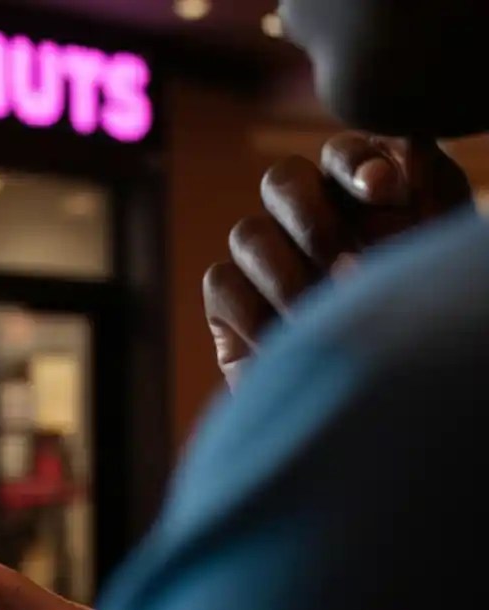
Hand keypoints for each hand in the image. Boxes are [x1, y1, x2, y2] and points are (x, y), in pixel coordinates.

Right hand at [205, 133, 470, 385]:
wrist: (386, 410)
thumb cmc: (423, 327)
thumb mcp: (434, 258)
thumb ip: (429, 198)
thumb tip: (399, 155)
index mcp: (365, 198)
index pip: (346, 153)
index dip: (355, 162)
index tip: (383, 188)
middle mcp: (309, 220)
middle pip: (283, 180)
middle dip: (311, 217)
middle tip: (348, 268)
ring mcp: (265, 260)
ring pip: (248, 233)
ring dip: (286, 273)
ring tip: (321, 314)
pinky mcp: (230, 303)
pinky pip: (222, 283)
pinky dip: (255, 311)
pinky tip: (289, 341)